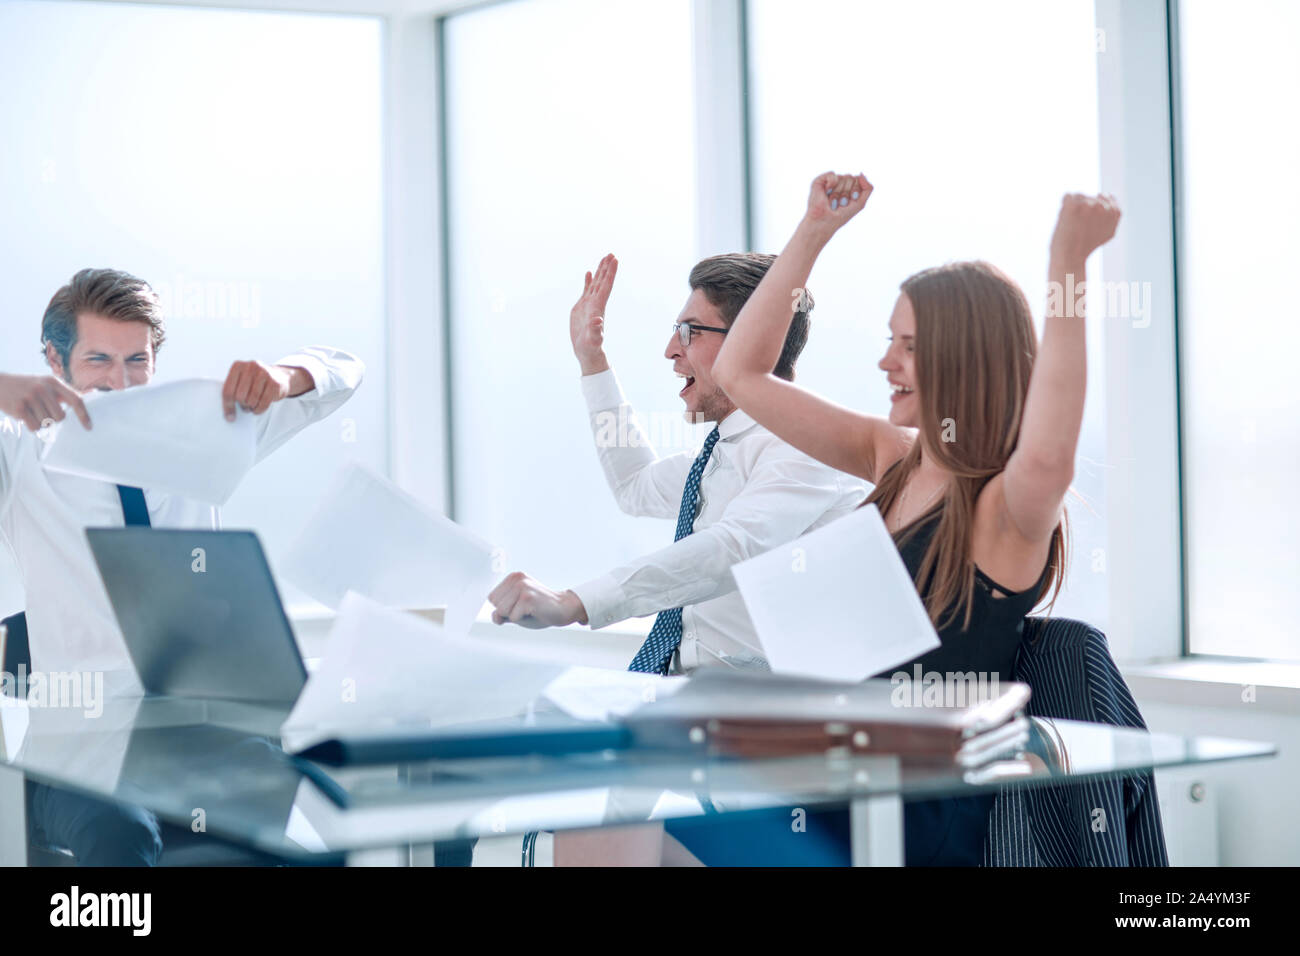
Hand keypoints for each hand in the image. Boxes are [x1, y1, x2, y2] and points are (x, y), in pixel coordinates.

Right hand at [0, 373, 90, 430]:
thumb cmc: (26, 386)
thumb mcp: (45, 383)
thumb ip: (64, 392)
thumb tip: (91, 395)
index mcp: (53, 381)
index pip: (76, 400)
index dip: (84, 415)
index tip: (89, 427)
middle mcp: (43, 388)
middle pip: (61, 417)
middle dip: (53, 418)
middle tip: (41, 411)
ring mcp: (30, 397)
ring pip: (47, 423)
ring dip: (40, 421)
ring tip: (31, 411)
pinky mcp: (19, 408)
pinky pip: (35, 427)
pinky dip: (31, 426)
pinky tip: (24, 415)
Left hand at [220, 361, 293, 420]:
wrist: (278, 375)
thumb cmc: (255, 382)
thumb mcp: (241, 381)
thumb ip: (232, 392)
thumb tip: (229, 415)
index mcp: (238, 366)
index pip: (228, 390)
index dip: (227, 405)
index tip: (229, 417)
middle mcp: (251, 367)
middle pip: (240, 396)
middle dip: (242, 405)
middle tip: (244, 406)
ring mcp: (264, 373)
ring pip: (252, 400)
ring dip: (251, 407)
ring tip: (252, 406)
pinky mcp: (274, 383)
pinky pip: (264, 403)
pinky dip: (259, 409)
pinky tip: (258, 409)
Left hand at [488, 572, 588, 628]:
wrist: (564, 608)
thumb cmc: (540, 610)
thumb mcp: (516, 611)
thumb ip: (502, 614)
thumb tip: (495, 616)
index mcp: (513, 577)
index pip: (492, 599)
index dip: (504, 608)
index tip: (520, 605)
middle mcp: (516, 578)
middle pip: (495, 605)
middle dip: (509, 613)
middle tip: (527, 609)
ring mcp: (522, 587)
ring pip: (502, 612)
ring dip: (516, 617)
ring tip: (530, 610)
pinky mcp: (527, 598)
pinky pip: (513, 617)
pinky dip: (523, 620)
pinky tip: (535, 612)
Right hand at [570, 254, 616, 375]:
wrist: (587, 351)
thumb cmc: (591, 347)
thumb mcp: (593, 339)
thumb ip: (596, 330)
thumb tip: (598, 321)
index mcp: (599, 307)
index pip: (606, 286)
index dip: (611, 273)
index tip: (615, 260)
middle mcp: (596, 303)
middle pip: (602, 281)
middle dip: (607, 268)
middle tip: (611, 254)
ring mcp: (589, 304)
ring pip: (595, 283)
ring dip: (600, 271)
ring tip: (604, 258)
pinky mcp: (582, 307)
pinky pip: (586, 290)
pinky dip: (588, 280)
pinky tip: (588, 272)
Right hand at [802, 171, 871, 240]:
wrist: (825, 221)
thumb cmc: (841, 215)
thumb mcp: (860, 203)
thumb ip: (868, 188)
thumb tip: (861, 173)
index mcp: (849, 188)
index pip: (858, 180)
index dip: (855, 192)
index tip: (848, 203)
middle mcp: (840, 183)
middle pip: (851, 178)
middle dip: (846, 193)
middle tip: (839, 203)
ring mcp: (830, 182)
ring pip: (842, 178)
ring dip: (838, 193)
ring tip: (832, 201)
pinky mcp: (820, 181)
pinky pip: (833, 175)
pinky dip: (832, 184)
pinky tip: (827, 191)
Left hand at [1049, 193, 1120, 264]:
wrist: (1069, 258)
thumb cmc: (1086, 248)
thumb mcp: (1108, 232)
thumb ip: (1113, 214)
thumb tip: (1110, 195)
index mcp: (1115, 212)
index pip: (1105, 197)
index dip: (1093, 212)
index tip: (1089, 225)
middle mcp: (1103, 207)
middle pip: (1090, 197)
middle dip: (1083, 209)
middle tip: (1079, 227)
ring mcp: (1088, 205)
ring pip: (1078, 196)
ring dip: (1072, 208)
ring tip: (1073, 225)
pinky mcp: (1074, 205)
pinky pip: (1067, 197)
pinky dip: (1063, 207)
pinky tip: (1065, 221)